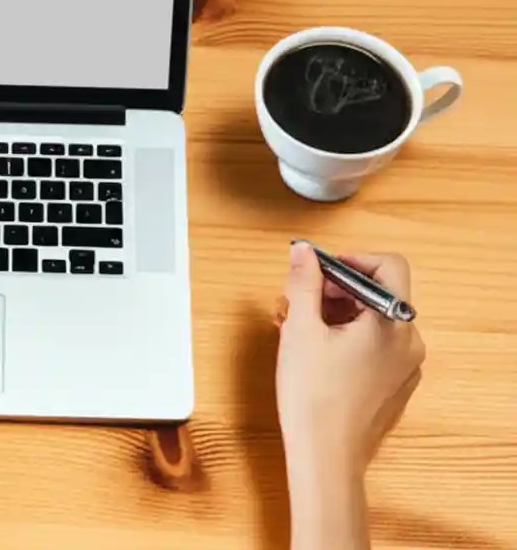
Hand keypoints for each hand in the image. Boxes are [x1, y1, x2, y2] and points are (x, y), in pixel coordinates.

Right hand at [276, 243, 425, 549]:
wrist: (325, 456)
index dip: (352, 260)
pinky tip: (316, 352)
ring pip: (375, 321)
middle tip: (300, 298)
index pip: (388, 266)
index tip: (321, 269)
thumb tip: (303, 252)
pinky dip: (349, 338)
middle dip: (338, 289)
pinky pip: (376, 347)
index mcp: (392, 322)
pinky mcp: (395, 386)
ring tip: (300, 327)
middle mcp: (409, 343)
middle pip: (379, 294)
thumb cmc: (313, 396)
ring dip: (339, 313)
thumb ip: (303, 283)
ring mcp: (405, 367)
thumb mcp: (300, 329)